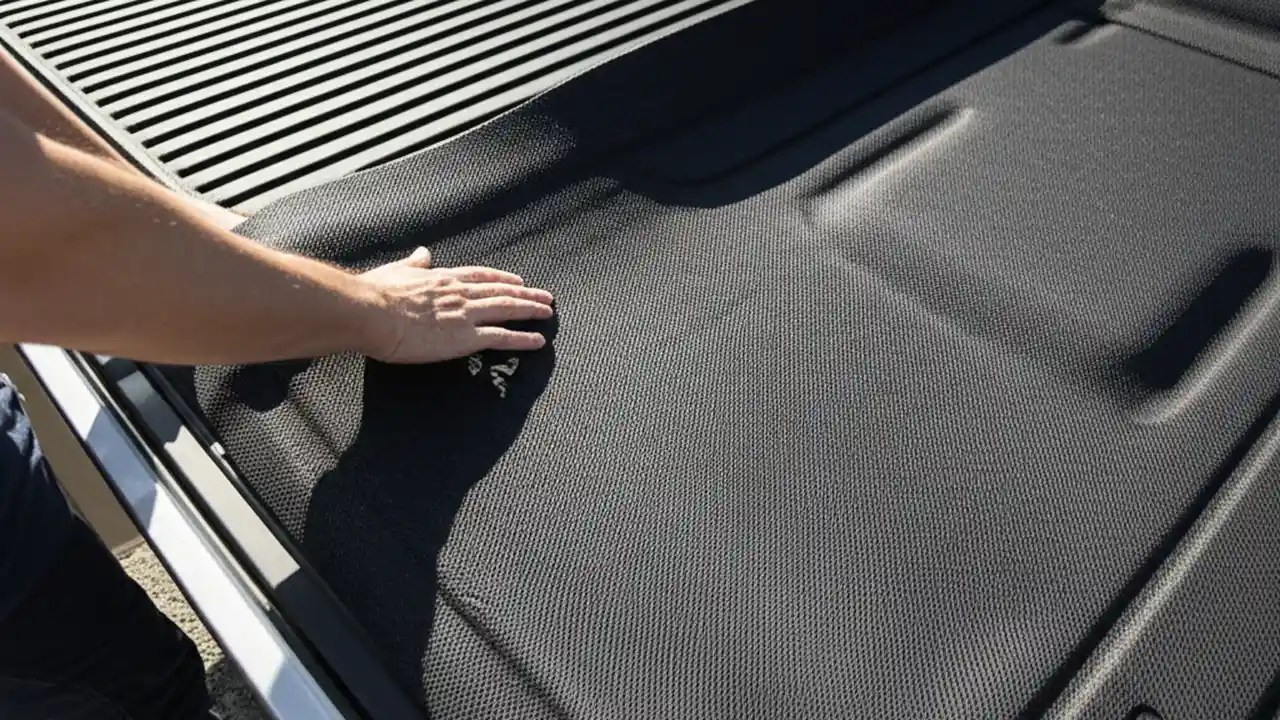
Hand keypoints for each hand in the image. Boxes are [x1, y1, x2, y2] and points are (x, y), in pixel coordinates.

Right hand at [357, 247, 553, 363]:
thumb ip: (414, 263)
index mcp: (443, 278)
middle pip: (502, 291)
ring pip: (508, 309)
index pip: (481, 275)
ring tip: (548, 312)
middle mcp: (460, 293)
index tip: (517, 279)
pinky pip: (501, 338)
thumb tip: (423, 251)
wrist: (370, 312)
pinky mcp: (465, 338)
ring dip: (531, 310)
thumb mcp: (397, 270)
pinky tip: (538, 340)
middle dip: (526, 293)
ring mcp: (465, 314)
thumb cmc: (376, 293)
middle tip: (546, 297)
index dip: (502, 278)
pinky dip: (522, 338)